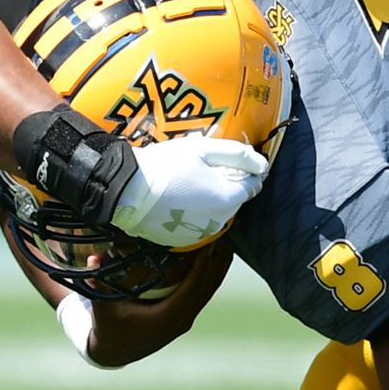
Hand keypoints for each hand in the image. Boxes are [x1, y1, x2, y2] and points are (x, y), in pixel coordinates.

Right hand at [85, 237, 235, 366]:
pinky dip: (210, 273)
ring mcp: (185, 318)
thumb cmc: (110, 329)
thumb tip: (94, 259)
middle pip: (209, 286)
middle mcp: (182, 319)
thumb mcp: (104, 309)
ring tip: (226, 238)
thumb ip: (99, 285)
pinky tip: (214, 255)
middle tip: (224, 231)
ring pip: (210, 289)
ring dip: (219, 265)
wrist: (115, 352)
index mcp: (168, 318)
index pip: (193, 288)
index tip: (209, 242)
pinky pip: (204, 291)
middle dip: (218, 260)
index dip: (202, 265)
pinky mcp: (184, 315)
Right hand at [109, 134, 267, 246]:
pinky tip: (176, 196)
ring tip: (187, 180)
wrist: (126, 190)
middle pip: (233, 199)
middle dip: (226, 183)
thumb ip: (238, 155)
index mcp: (227, 199)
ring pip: (214, 212)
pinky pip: (195, 222)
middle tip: (204, 166)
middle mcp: (218, 221)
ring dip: (209, 197)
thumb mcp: (203, 149)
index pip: (252, 186)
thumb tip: (262, 164)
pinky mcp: (181, 239)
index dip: (249, 171)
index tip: (238, 161)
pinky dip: (192, 210)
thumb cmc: (165, 166)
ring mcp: (199, 233)